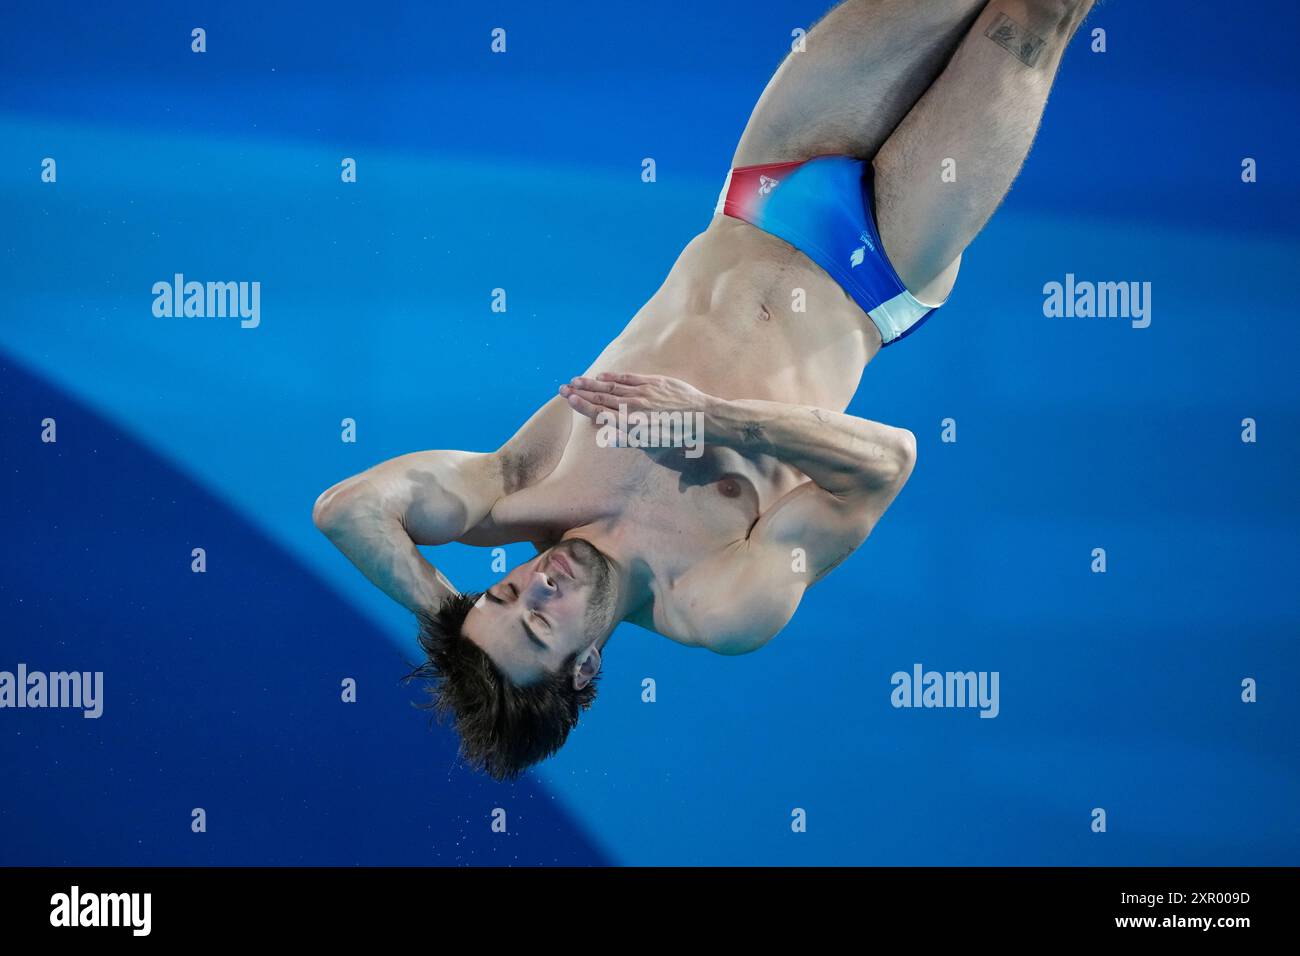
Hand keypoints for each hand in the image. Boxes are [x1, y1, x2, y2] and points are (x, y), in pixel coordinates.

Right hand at [559, 372, 713, 423]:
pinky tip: (601, 376)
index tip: (569, 399)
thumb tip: (608, 435)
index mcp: (633, 424)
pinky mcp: (654, 383)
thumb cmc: (681, 435)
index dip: (583, 406)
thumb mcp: (655, 443)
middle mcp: (634, 407)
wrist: (704, 418)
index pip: (601, 413)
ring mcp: (643, 393)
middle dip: (580, 393)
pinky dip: (614, 377)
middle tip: (562, 388)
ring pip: (612, 387)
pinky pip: (629, 378)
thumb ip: (630, 437)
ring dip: (592, 384)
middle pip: (601, 398)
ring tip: (575, 380)